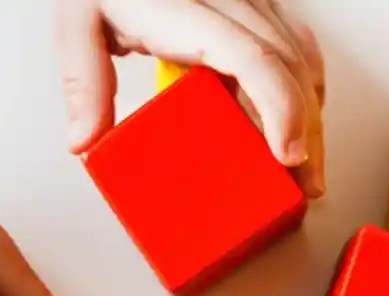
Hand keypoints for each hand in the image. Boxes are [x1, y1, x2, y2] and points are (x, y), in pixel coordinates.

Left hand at [55, 0, 326, 196]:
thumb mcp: (78, 23)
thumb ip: (84, 82)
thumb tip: (87, 141)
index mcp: (184, 8)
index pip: (251, 57)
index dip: (279, 107)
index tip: (287, 154)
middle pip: (287, 66)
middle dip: (304, 130)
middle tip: (302, 184)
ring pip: (300, 57)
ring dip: (310, 113)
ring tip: (304, 166)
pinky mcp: (254, 4)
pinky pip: (294, 45)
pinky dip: (303, 88)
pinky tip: (299, 120)